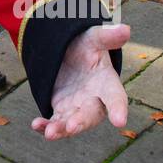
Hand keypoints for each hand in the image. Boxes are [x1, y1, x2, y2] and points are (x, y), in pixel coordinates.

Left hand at [31, 23, 129, 139]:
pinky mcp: (61, 110)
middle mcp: (95, 100)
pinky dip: (46, 125)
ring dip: (61, 129)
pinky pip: (54, 121)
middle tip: (72, 127)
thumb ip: (106, 37)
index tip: (120, 121)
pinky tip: (36, 125)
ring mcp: (77, 108)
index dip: (118, 109)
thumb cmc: (86, 46)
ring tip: (49, 133)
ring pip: (71, 123)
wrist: (68, 53)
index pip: (116, 98)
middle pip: (90, 115)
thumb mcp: (93, 38)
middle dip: (82, 121)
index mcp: (107, 83)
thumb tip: (125, 29)